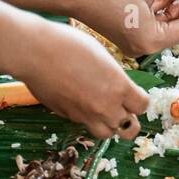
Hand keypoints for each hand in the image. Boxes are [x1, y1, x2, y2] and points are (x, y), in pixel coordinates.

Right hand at [20, 19, 151, 138]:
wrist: (36, 52)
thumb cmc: (69, 44)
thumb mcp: (103, 56)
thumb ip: (115, 78)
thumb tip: (117, 86)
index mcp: (119, 87)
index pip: (142, 106)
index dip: (140, 101)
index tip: (134, 94)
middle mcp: (105, 106)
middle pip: (129, 128)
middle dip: (128, 118)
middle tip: (122, 107)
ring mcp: (85, 115)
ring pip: (107, 134)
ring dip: (108, 124)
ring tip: (103, 109)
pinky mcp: (67, 117)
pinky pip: (84, 125)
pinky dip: (87, 119)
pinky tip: (81, 101)